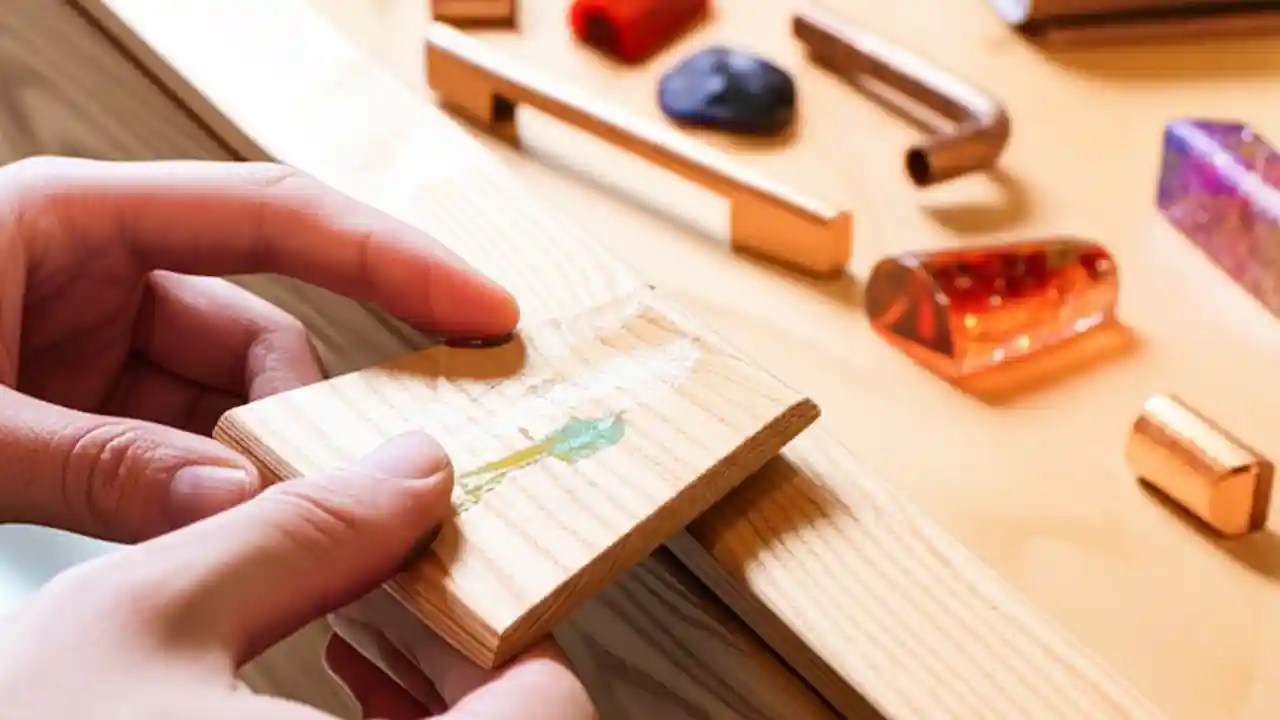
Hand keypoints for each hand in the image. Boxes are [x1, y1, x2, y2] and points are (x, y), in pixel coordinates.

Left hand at [0, 157, 517, 539]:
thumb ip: (92, 463)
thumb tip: (235, 503)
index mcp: (72, 220)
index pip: (274, 215)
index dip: (392, 259)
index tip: (485, 309)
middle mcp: (100, 271)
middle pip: (263, 331)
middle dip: (307, 413)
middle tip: (349, 486)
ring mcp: (96, 343)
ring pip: (232, 402)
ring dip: (253, 469)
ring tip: (251, 531)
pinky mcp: (87, 406)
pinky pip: (184, 446)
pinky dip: (207, 496)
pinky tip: (203, 535)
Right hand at [0, 433, 595, 718]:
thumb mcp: (140, 622)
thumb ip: (300, 534)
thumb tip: (412, 475)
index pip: (548, 704)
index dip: (502, 621)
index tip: (448, 580)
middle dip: (465, 658)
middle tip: (399, 599)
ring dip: (433, 705)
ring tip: (360, 638)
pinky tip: (319, 705)